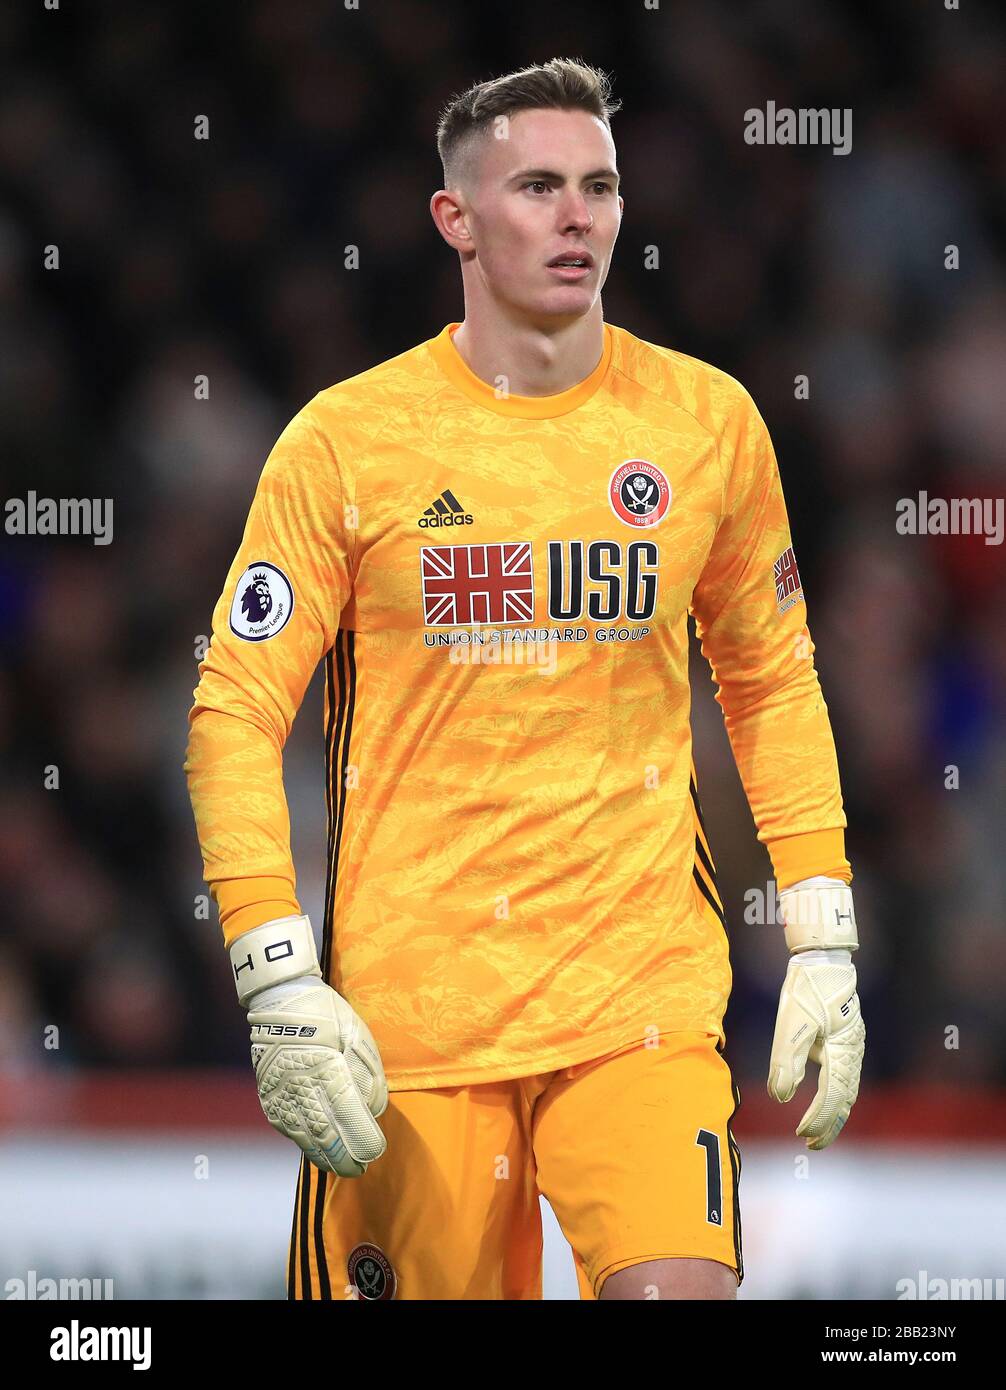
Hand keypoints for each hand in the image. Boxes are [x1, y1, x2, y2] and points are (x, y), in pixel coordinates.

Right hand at [247, 974, 388, 1175]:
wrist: (280, 999)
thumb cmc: (327, 1015)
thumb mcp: (357, 1034)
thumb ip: (368, 1074)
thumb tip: (374, 1110)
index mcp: (328, 1068)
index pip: (349, 1116)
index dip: (363, 1139)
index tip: (376, 1151)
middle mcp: (301, 1086)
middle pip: (325, 1135)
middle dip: (344, 1158)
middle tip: (360, 1170)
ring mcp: (281, 1094)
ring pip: (303, 1137)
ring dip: (323, 1157)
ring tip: (341, 1169)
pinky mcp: (268, 1096)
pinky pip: (287, 1128)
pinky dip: (303, 1143)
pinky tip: (316, 1151)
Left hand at [767, 947, 864, 1149]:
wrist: (823, 961)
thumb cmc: (807, 990)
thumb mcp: (791, 1024)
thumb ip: (787, 1061)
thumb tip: (782, 1096)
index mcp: (842, 1051)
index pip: (832, 1096)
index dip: (818, 1118)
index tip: (802, 1134)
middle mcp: (852, 1052)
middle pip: (845, 1099)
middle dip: (830, 1124)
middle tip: (812, 1144)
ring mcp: (852, 1046)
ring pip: (847, 1089)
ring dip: (834, 1111)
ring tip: (817, 1129)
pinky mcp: (846, 1039)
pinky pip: (845, 1075)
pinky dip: (836, 1094)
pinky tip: (823, 1097)